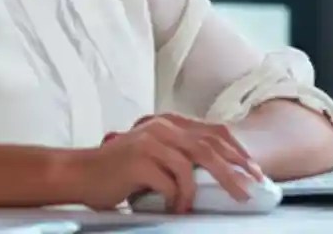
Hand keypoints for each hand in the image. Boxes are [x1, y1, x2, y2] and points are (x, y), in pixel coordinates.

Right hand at [73, 113, 264, 212]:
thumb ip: (179, 156)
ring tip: (212, 204)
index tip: (253, 170)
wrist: (80, 173)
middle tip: (250, 189)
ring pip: (193, 164)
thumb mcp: (154, 156)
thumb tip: (215, 175)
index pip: (213, 132)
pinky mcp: (139, 160)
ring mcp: (151, 141)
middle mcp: (162, 127)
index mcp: (169, 123)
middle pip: (210, 146)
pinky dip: (178, 199)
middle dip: (235, 170)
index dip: (236, 150)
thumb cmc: (118, 171)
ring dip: (205, 189)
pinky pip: (171, 182)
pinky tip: (175, 209)